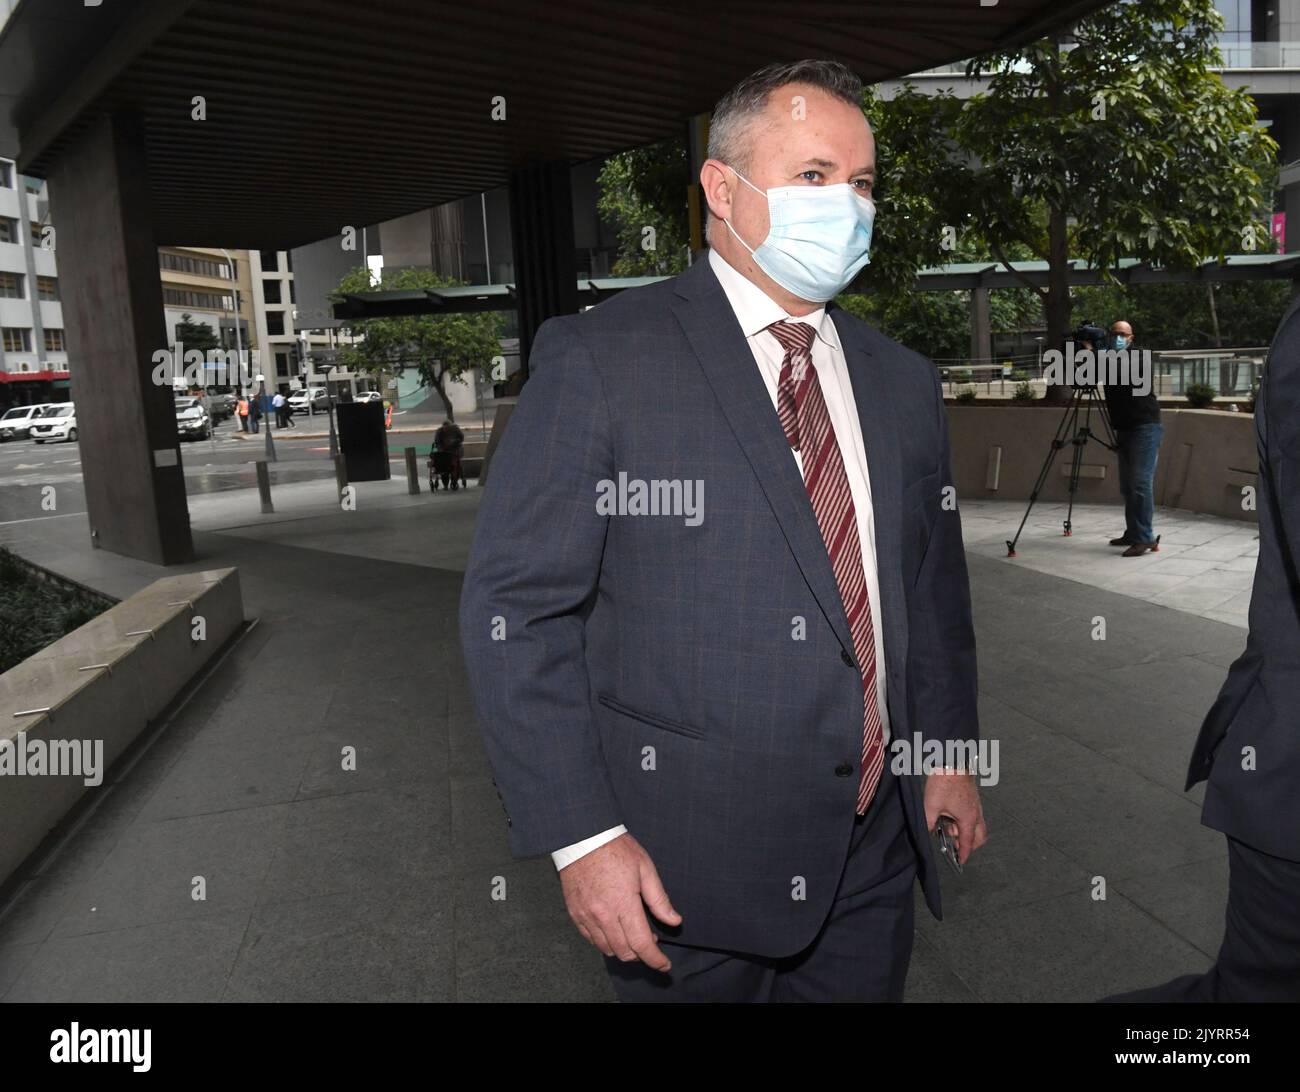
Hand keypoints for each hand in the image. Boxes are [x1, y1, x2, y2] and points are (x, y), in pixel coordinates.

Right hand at [559, 832, 681, 970]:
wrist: (583, 837)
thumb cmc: (616, 848)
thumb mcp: (645, 869)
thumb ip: (659, 899)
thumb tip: (674, 920)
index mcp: (624, 904)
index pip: (642, 944)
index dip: (656, 960)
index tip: (664, 965)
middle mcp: (603, 915)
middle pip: (625, 952)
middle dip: (641, 955)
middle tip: (651, 944)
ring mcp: (587, 916)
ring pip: (607, 949)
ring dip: (623, 950)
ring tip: (633, 936)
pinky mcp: (575, 913)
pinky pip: (591, 939)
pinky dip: (605, 942)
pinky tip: (614, 931)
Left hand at [924, 770, 988, 865]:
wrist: (952, 761)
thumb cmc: (944, 782)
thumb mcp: (931, 806)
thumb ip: (929, 823)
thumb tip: (928, 832)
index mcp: (968, 819)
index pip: (968, 843)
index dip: (964, 854)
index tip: (961, 861)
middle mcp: (976, 814)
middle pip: (979, 837)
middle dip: (970, 845)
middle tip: (956, 846)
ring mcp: (976, 805)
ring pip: (976, 826)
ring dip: (963, 830)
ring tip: (946, 827)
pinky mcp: (972, 799)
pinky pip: (972, 815)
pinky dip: (963, 820)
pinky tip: (949, 815)